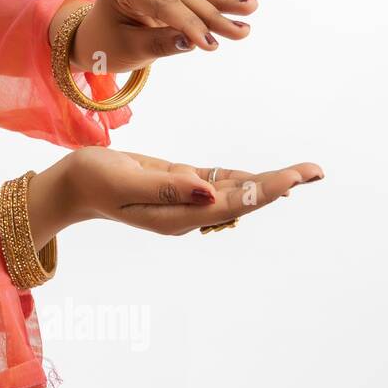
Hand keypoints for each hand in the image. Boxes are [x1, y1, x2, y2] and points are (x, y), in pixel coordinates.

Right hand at [28, 147, 324, 242]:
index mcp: (176, 217)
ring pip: (235, 190)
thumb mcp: (125, 179)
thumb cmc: (92, 180)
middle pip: (242, 198)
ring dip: (269, 180)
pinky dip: (245, 177)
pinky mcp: (179, 187)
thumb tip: (211, 192)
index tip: (297, 178)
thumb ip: (167, 187)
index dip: (266, 189)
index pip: (232, 203)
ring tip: (306, 172)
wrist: (71, 185)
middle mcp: (187, 213)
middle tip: (316, 171)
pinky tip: (269, 176)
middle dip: (280, 184)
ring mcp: (184, 202)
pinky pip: (219, 182)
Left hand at [52, 0, 257, 72]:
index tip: (210, 44)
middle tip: (240, 33)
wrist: (99, 35)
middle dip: (212, 16)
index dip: (188, 23)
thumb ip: (160, 43)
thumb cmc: (108, 43)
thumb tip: (193, 41)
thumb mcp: (128, 48)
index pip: (163, 2)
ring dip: (224, 2)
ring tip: (250, 9)